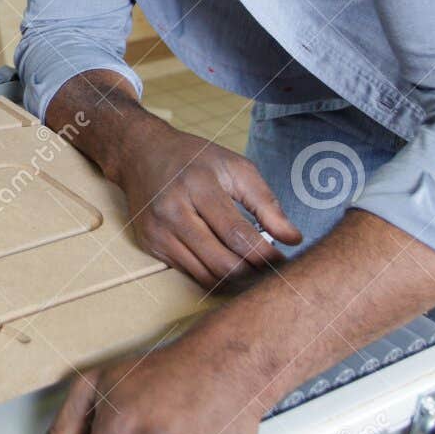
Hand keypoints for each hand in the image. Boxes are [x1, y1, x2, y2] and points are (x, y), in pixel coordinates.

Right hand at [119, 117, 300, 287]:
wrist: (142, 154)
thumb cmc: (194, 159)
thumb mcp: (236, 168)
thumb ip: (266, 203)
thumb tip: (292, 238)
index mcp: (198, 187)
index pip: (237, 234)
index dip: (265, 254)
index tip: (283, 261)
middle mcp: (172, 211)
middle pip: (221, 262)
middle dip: (252, 272)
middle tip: (270, 270)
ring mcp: (158, 231)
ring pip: (206, 275)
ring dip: (235, 279)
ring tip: (253, 269)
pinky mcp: (151, 245)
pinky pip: (190, 273)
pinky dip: (213, 275)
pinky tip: (227, 265)